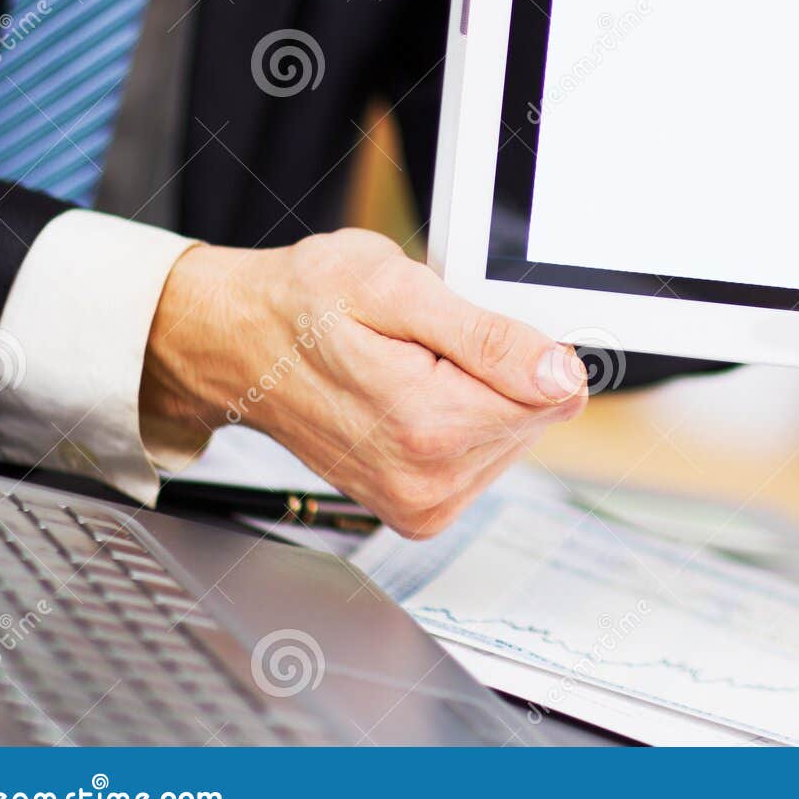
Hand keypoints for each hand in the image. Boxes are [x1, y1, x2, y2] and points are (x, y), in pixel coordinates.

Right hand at [139, 228, 587, 536]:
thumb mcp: (396, 289)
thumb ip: (489, 339)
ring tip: (407, 366)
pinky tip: (407, 395)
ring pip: (512, 435)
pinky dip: (457, 418)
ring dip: (473, 392)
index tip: (468, 326)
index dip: (523, 345)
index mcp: (429, 427)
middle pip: (535, 414)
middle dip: (494, 368)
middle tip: (423, 343)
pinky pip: (482, 456)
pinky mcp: (420, 508)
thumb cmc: (302, 306)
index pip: (556, 391)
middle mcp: (428, 481)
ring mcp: (421, 502)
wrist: (237, 347)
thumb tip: (561, 374)